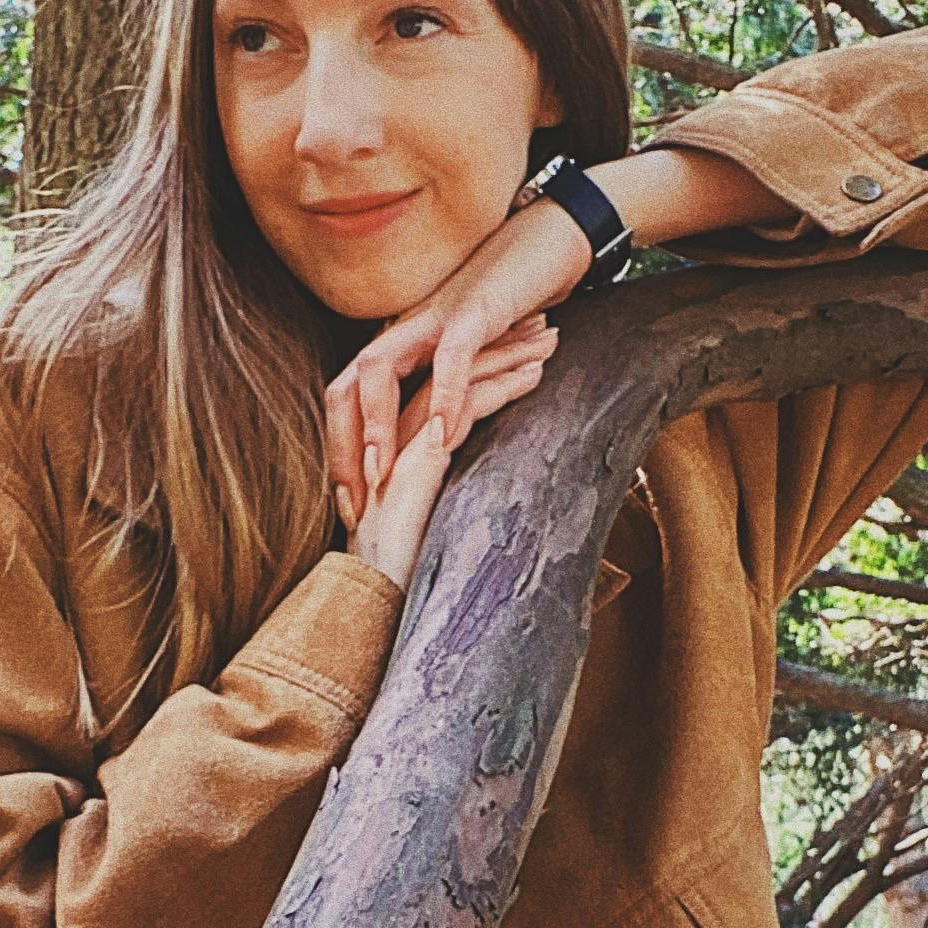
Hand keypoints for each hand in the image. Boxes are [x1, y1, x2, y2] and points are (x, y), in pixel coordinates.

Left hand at [325, 198, 590, 517]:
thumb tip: (432, 451)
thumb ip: (444, 393)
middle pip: (346, 387)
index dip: (340, 452)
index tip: (350, 506)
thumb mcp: (470, 358)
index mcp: (398, 344)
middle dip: (343, 449)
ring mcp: (434, 317)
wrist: (549, 240)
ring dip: (378, 424)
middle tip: (353, 505)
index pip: (346, 400)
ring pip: (379, 368)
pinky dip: (443, 396)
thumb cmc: (514, 305)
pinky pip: (449, 355)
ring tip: (383, 475)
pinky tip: (445, 435)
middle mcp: (403, 330)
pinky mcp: (474, 310)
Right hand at [335, 312, 560, 588]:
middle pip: (450, 371)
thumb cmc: (403, 574)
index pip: (442, 386)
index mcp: (399, 447)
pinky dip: (503, 388)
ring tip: (549, 340)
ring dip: (508, 357)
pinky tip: (535, 375)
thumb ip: (446, 496)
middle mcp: (398, 437)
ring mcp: (406, 445)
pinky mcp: (421, 458)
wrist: (378, 601)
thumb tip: (484, 493)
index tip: (516, 346)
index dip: (480, 361)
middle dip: (497, 344)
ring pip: (460, 379)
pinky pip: (465, 406)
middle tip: (538, 326)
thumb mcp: (431, 524)